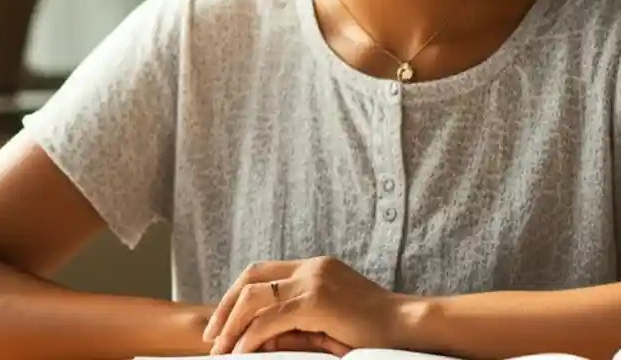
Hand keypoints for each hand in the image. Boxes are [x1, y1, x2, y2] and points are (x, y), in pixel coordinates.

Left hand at [202, 257, 409, 354]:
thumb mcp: (328, 326)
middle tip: (211, 336)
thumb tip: (256, 338)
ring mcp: (314, 280)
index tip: (222, 322)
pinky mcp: (317, 300)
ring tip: (220, 349)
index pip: (262, 272)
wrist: (409, 327)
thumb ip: (294, 327)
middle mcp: (311, 268)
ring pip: (255, 296)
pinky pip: (271, 318)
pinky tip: (241, 352)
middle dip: (225, 307)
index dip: (236, 295)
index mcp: (315, 268)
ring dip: (232, 323)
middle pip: (251, 277)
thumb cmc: (375, 331)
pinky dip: (250, 335)